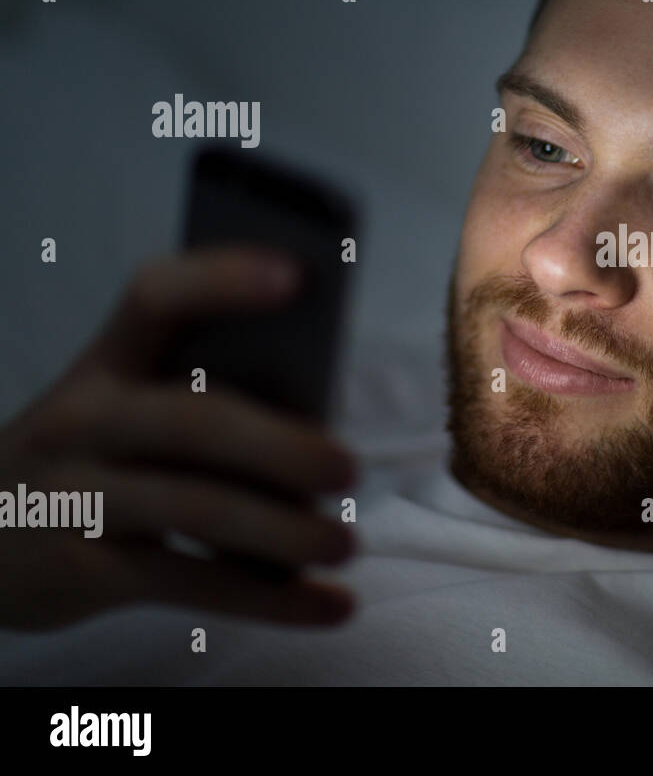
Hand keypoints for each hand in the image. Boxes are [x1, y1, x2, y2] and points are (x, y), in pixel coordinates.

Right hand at [0, 246, 358, 629]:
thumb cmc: (91, 457)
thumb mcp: (121, 408)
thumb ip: (200, 397)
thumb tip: (321, 423)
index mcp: (108, 362)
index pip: (157, 299)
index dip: (224, 279)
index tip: (297, 273)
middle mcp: (85, 420)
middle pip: (194, 419)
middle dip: (280, 446)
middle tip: (350, 468)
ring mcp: (79, 496)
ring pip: (197, 508)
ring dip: (285, 531)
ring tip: (347, 543)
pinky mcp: (84, 570)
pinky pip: (192, 583)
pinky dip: (271, 599)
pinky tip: (329, 602)